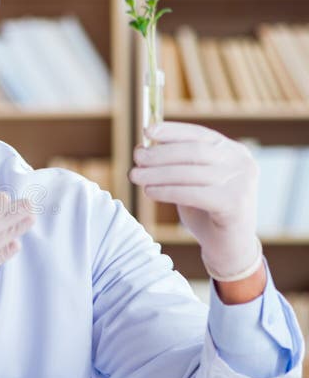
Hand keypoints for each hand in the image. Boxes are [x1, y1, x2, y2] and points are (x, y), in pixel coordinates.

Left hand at [129, 121, 261, 280]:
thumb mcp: (193, 180)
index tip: (147, 131)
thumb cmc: (206, 209)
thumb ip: (178, 163)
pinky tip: (149, 192)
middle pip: (193, 152)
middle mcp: (242, 162)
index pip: (200, 134)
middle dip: (160, 154)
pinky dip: (167, 191)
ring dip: (158, 173)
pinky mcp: (235, 204)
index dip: (172, 131)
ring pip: (190, 172)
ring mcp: (242, 183)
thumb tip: (144, 147)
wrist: (229, 246)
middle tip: (137, 158)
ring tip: (135, 176)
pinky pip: (193, 193)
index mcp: (233, 150)